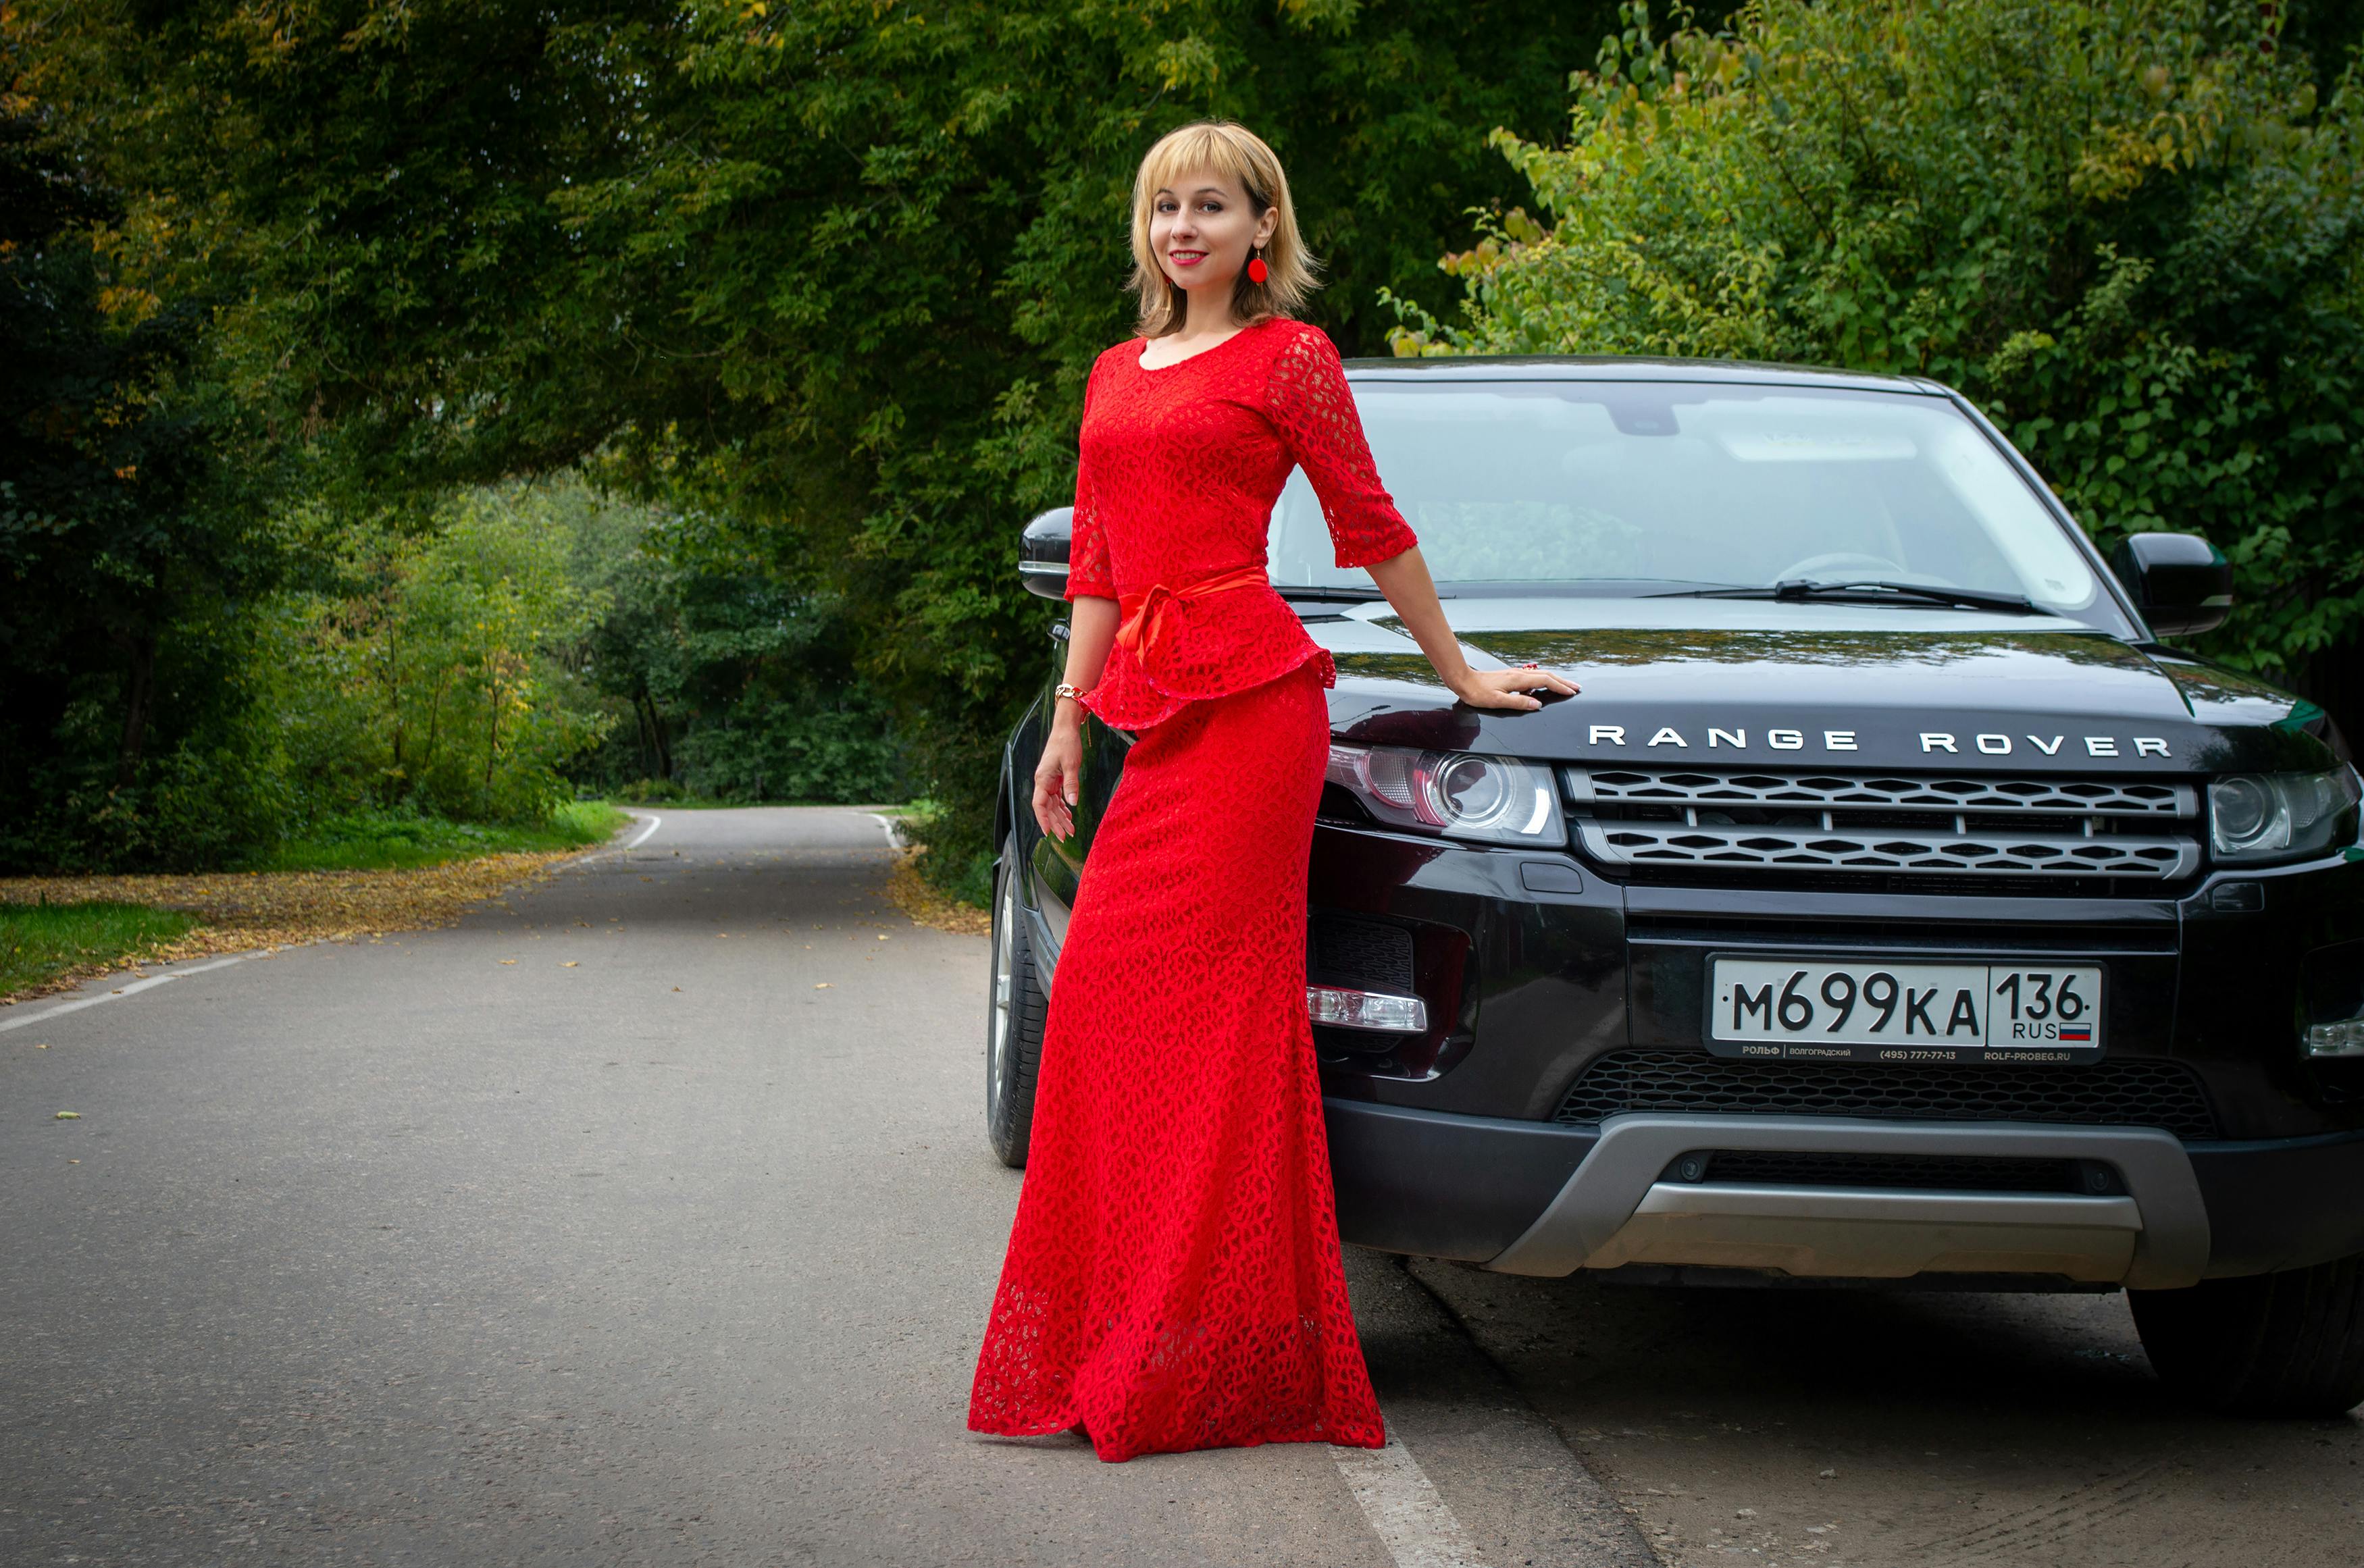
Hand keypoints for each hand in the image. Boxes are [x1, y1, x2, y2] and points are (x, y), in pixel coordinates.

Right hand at [1033, 719, 1082, 837]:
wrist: (1065, 729)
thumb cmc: (1066, 743)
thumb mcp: (1071, 764)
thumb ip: (1071, 784)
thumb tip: (1072, 804)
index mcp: (1042, 779)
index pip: (1039, 805)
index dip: (1043, 820)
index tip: (1049, 833)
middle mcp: (1043, 782)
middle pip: (1046, 808)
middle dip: (1055, 823)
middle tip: (1065, 837)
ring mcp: (1048, 781)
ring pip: (1052, 805)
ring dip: (1060, 818)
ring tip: (1070, 831)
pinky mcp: (1055, 778)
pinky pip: (1056, 798)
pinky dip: (1062, 808)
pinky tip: (1069, 815)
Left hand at [1450, 664, 1579, 711]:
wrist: (1464, 680)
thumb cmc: (1477, 692)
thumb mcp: (1497, 701)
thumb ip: (1519, 703)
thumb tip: (1537, 705)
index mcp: (1518, 680)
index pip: (1545, 681)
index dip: (1560, 686)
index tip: (1571, 691)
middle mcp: (1518, 674)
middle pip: (1547, 675)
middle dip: (1563, 681)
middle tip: (1576, 687)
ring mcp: (1515, 674)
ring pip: (1541, 674)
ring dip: (1555, 679)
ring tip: (1565, 685)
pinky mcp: (1511, 676)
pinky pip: (1533, 676)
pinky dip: (1544, 679)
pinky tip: (1544, 685)